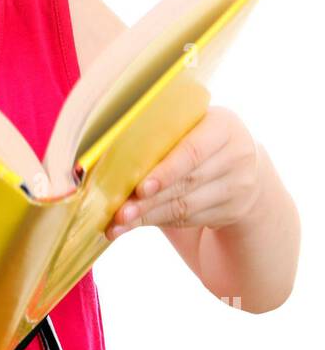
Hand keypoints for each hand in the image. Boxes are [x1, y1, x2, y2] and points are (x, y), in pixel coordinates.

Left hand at [105, 106, 261, 239]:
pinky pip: (187, 219)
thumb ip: (162, 134)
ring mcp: (237, 187)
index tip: (140, 188)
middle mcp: (236, 156)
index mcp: (222, 127)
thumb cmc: (197, 138)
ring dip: (147, 216)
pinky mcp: (231, 211)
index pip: (193, 152)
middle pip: (186, 183)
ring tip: (117, 223)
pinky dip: (157, 222)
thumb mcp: (190, 125)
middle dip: (148, 200)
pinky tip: (132, 224)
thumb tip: (109, 152)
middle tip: (118, 212)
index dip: (166, 172)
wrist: (240, 163)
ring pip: (185, 206)